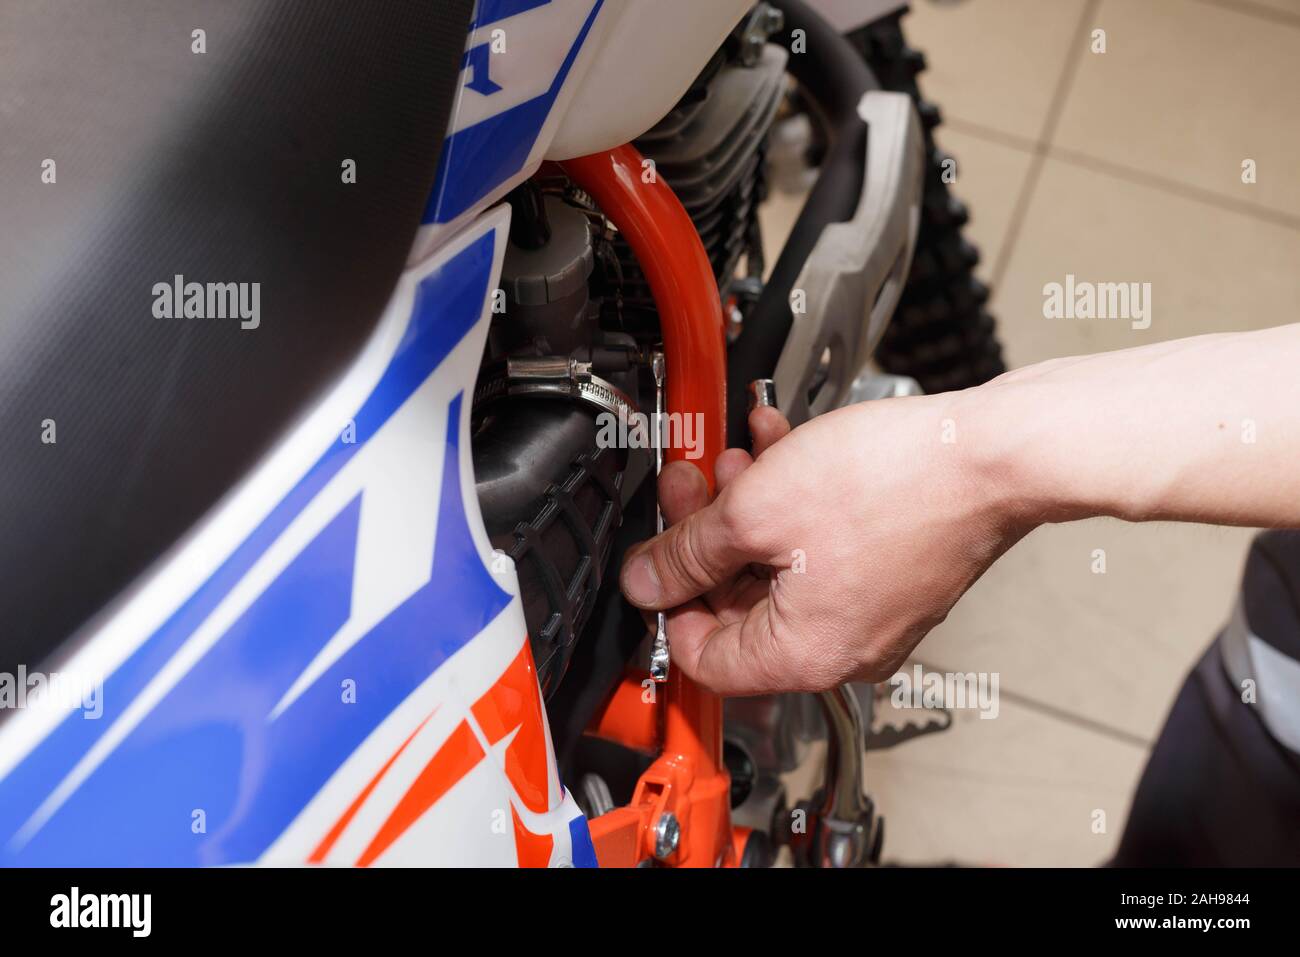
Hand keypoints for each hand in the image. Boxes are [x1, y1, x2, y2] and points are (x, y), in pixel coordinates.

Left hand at [620, 395, 1027, 694]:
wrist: (991, 451)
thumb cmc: (895, 484)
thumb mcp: (754, 510)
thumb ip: (686, 553)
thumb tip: (645, 581)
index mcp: (804, 656)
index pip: (705, 659)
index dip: (669, 602)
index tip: (658, 557)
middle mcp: (844, 647)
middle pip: (742, 604)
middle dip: (709, 536)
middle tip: (691, 484)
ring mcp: (874, 611)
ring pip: (782, 566)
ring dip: (750, 508)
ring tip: (737, 455)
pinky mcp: (896, 571)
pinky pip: (824, 548)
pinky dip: (795, 503)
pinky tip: (781, 449)